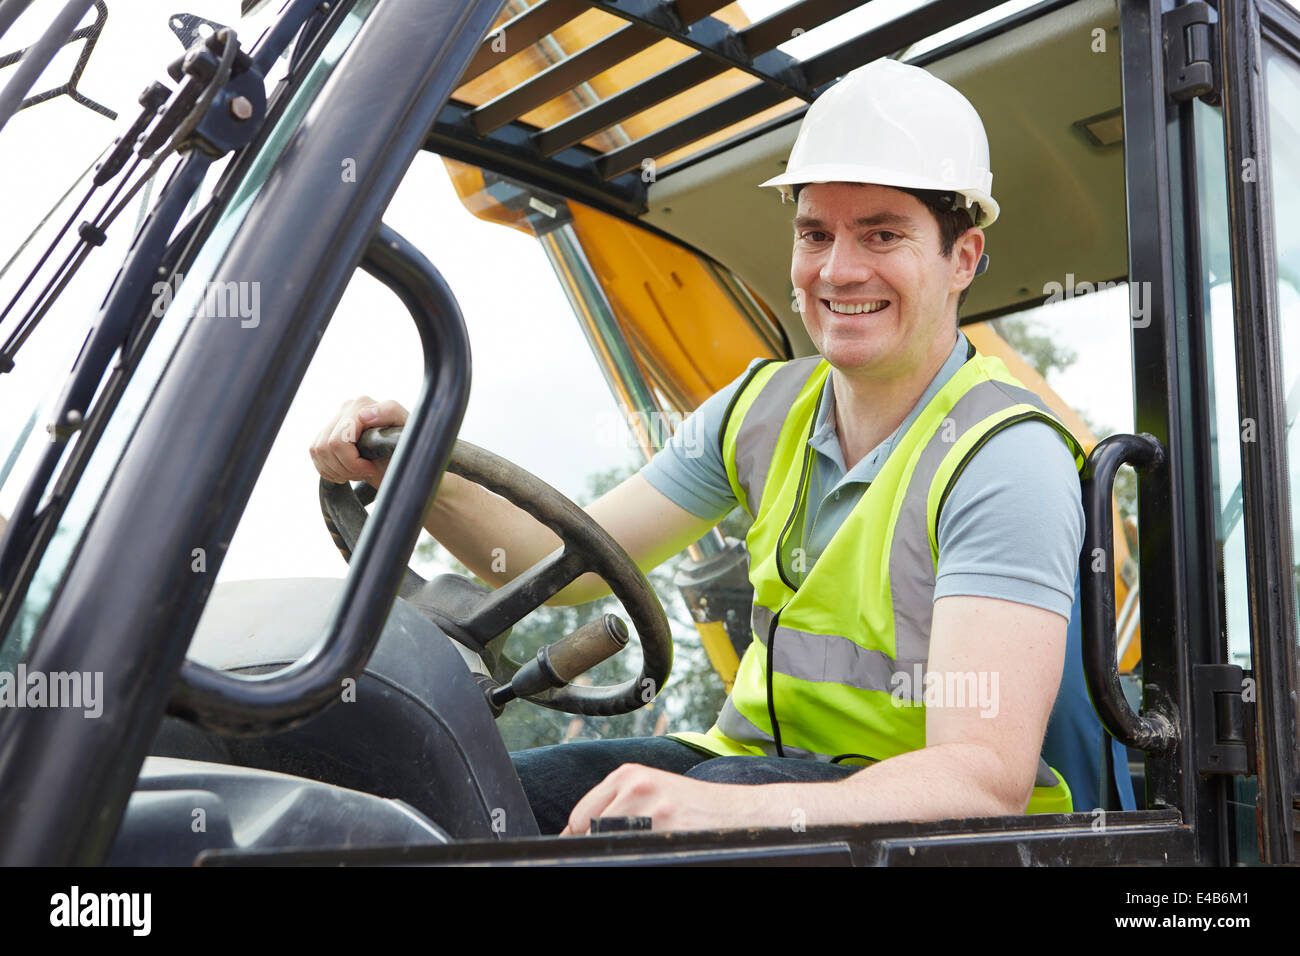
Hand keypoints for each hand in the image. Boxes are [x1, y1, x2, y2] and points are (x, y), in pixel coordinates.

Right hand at [309, 396, 408, 487]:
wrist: (404, 459)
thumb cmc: (407, 447)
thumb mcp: (407, 431)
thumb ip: (390, 414)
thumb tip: (363, 415)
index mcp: (363, 404)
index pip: (339, 441)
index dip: (353, 462)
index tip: (372, 469)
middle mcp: (348, 407)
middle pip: (327, 447)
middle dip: (346, 468)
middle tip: (365, 472)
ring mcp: (337, 419)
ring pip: (318, 451)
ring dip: (337, 470)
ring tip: (358, 471)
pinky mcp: (328, 431)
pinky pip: (315, 453)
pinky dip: (328, 469)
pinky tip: (347, 470)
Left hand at [560, 763, 752, 834]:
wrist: (740, 814)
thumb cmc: (693, 809)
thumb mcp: (651, 793)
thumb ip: (616, 807)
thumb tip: (575, 833)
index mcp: (628, 775)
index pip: (578, 817)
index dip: (582, 838)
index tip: (592, 846)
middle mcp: (635, 787)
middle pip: (588, 832)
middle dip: (602, 844)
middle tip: (631, 846)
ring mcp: (650, 810)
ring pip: (608, 843)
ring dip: (623, 850)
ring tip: (651, 846)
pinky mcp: (664, 830)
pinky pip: (631, 852)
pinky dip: (640, 855)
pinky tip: (659, 850)